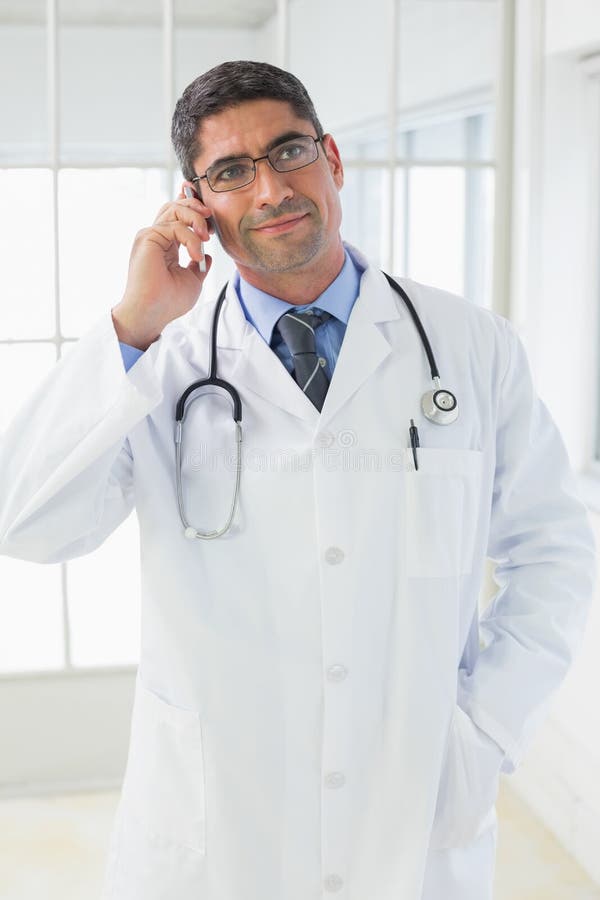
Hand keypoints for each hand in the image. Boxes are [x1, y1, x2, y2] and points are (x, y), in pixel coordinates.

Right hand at [111, 184, 214, 350]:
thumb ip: (199, 266)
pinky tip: (195, 256)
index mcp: (165, 245)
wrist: (152, 313)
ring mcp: (151, 236)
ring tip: (205, 237)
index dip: (193, 209)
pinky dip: (191, 239)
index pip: (177, 217)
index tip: (210, 220)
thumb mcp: (192, 280)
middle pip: (175, 205)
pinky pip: (176, 226)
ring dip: (196, 219)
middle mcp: (156, 237)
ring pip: (175, 209)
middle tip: (210, 220)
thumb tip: (208, 256)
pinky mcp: (148, 238)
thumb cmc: (168, 302)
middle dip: (196, 205)